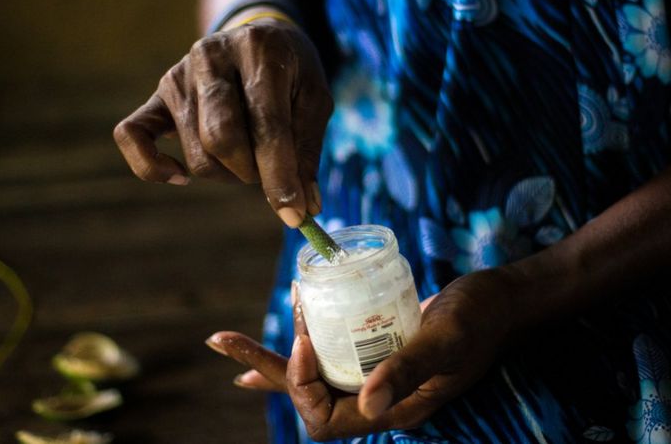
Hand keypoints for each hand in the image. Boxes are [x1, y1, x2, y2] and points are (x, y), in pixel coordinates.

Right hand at [113, 17, 332, 226]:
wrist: (260, 40)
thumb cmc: (290, 74)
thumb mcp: (314, 100)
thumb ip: (306, 151)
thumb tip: (305, 206)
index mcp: (257, 50)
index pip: (266, 125)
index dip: (281, 176)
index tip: (295, 214)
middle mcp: (211, 57)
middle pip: (223, 140)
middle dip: (252, 172)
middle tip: (269, 169)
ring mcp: (178, 76)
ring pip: (197, 155)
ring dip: (227, 174)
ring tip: (245, 156)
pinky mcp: (157, 96)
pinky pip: (132, 137)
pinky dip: (152, 167)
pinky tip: (180, 176)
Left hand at [205, 268, 523, 439]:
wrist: (500, 301)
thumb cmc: (479, 318)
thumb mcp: (446, 340)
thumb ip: (408, 370)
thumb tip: (367, 409)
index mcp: (394, 409)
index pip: (326, 420)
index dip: (303, 385)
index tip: (306, 337)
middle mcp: (378, 398)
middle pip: (307, 398)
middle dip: (264, 370)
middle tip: (220, 339)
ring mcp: (375, 375)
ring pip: (313, 376)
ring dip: (274, 357)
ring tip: (232, 340)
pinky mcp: (375, 350)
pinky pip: (329, 357)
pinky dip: (298, 350)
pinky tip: (280, 342)